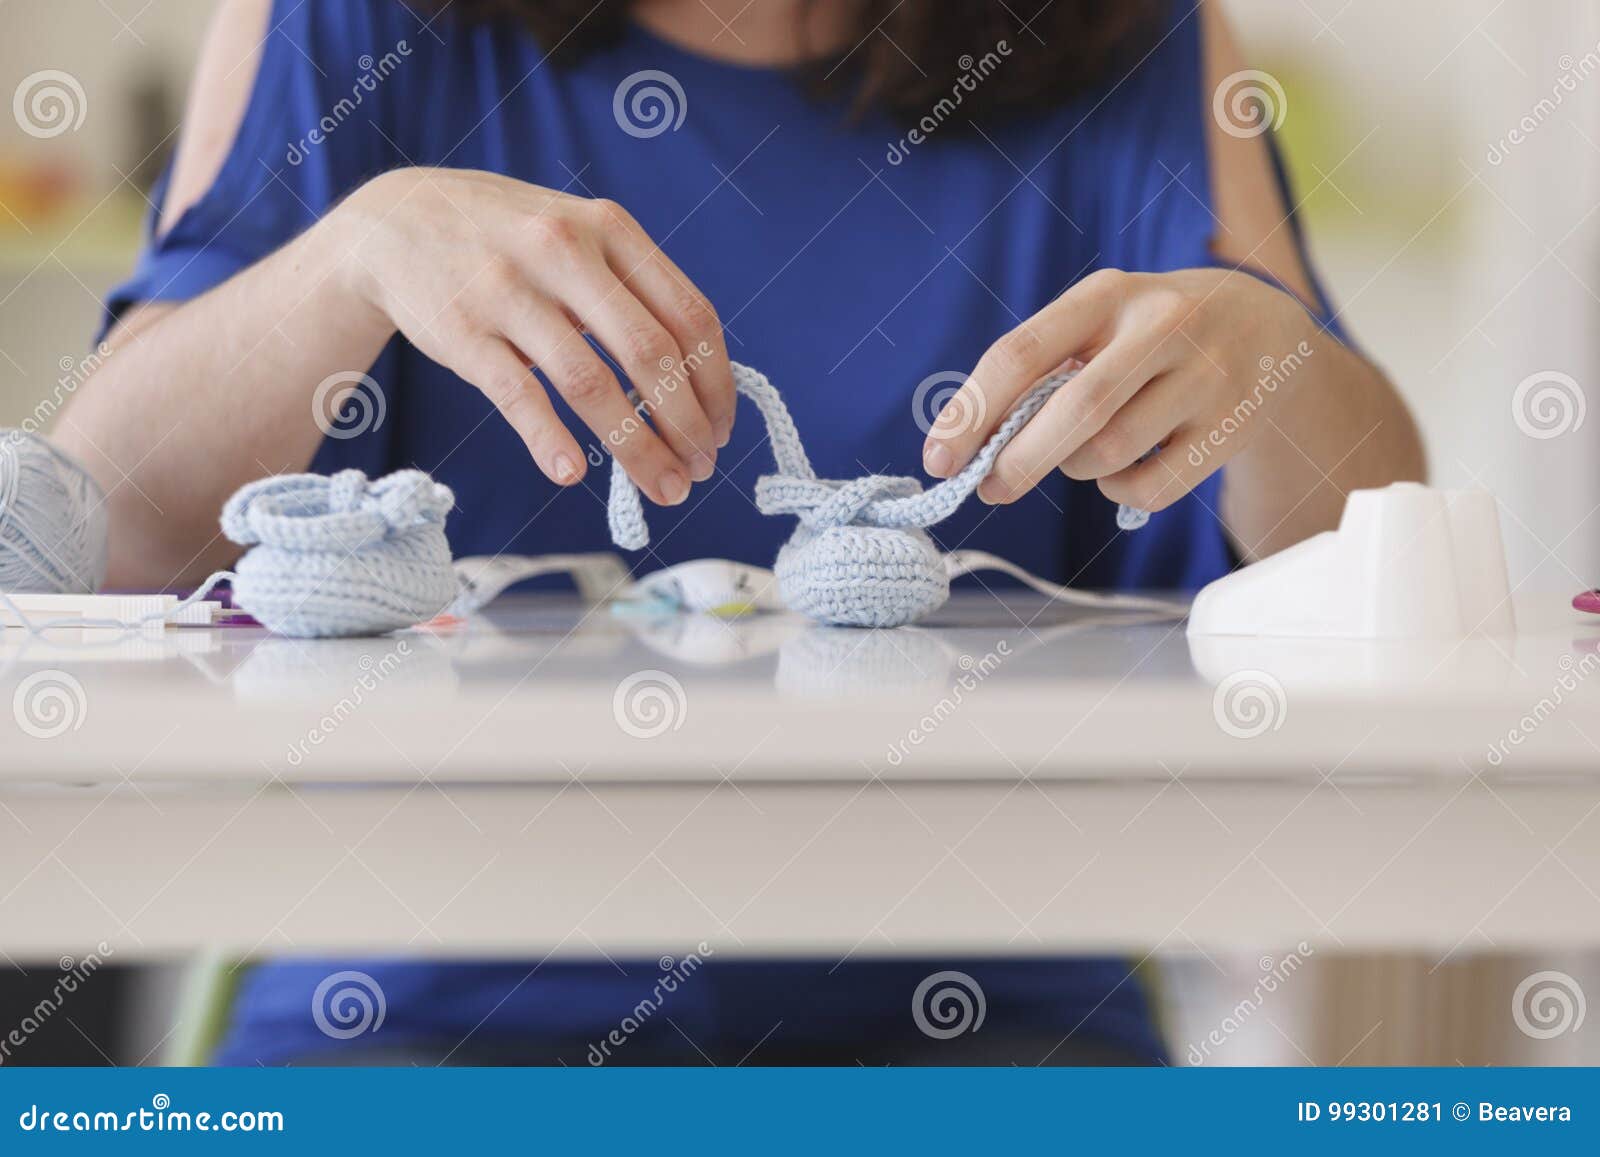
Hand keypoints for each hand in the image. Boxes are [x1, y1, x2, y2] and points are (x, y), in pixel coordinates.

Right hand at [337, 168, 734, 505]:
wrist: (394, 221)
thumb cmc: (508, 241)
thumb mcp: (578, 235)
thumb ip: (634, 290)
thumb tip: (696, 384)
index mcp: (609, 228)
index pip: (690, 315)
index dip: (715, 384)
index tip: (721, 431)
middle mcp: (564, 250)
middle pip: (650, 354)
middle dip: (686, 425)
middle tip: (699, 471)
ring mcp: (509, 291)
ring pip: (590, 384)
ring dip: (636, 449)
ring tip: (662, 486)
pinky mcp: (462, 331)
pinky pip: (517, 396)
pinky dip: (550, 440)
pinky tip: (573, 474)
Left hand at [921, 268, 1319, 512]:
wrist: (1268, 329)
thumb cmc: (1149, 335)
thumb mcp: (1100, 323)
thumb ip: (1041, 369)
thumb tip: (968, 445)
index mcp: (1108, 293)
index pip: (1022, 352)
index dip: (972, 412)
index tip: (939, 460)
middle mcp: (1163, 324)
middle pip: (1074, 409)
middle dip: (1018, 460)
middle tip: (989, 489)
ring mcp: (1206, 376)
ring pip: (1111, 453)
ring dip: (1076, 469)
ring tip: (1082, 455)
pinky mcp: (1232, 427)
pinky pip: (1152, 487)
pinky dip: (1120, 491)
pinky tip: (1126, 471)